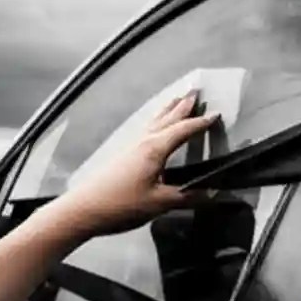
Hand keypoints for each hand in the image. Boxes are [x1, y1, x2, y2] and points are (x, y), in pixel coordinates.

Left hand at [45, 93, 218, 237]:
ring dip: (168, 109)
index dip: (200, 123)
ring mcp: (131, 146)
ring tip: (177, 98)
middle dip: (183, 105)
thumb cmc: (122, 204)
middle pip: (167, 118)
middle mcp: (144, 142)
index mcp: (155, 149)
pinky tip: (155, 126)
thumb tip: (213, 195)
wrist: (84, 209)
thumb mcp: (159, 203)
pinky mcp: (124, 155)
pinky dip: (157, 121)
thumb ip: (187, 197)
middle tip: (195, 90)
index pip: (183, 131)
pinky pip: (146, 129)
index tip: (216, 114)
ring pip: (155, 121)